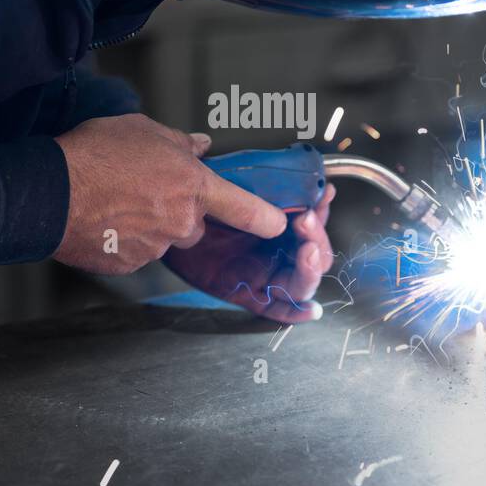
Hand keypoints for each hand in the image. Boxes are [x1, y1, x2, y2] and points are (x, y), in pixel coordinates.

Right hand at [54, 115, 286, 274]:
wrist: (49, 192)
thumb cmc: (95, 155)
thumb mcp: (142, 130)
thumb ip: (177, 142)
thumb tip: (199, 145)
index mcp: (192, 186)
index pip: (242, 206)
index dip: (264, 216)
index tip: (278, 224)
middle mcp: (180, 222)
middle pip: (193, 224)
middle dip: (177, 212)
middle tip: (145, 190)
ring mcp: (153, 248)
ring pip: (162, 239)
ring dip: (147, 225)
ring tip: (114, 201)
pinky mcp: (127, 266)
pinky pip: (134, 254)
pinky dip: (123, 241)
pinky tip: (102, 220)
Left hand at [162, 184, 335, 323]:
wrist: (165, 221)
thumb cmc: (198, 204)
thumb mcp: (231, 190)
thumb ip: (259, 185)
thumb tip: (281, 173)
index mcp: (276, 225)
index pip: (312, 224)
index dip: (320, 213)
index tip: (319, 197)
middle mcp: (274, 250)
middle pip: (315, 255)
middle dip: (318, 239)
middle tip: (306, 221)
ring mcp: (263, 274)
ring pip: (301, 282)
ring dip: (311, 269)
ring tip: (308, 252)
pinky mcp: (246, 294)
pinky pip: (275, 309)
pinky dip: (295, 313)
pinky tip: (309, 310)